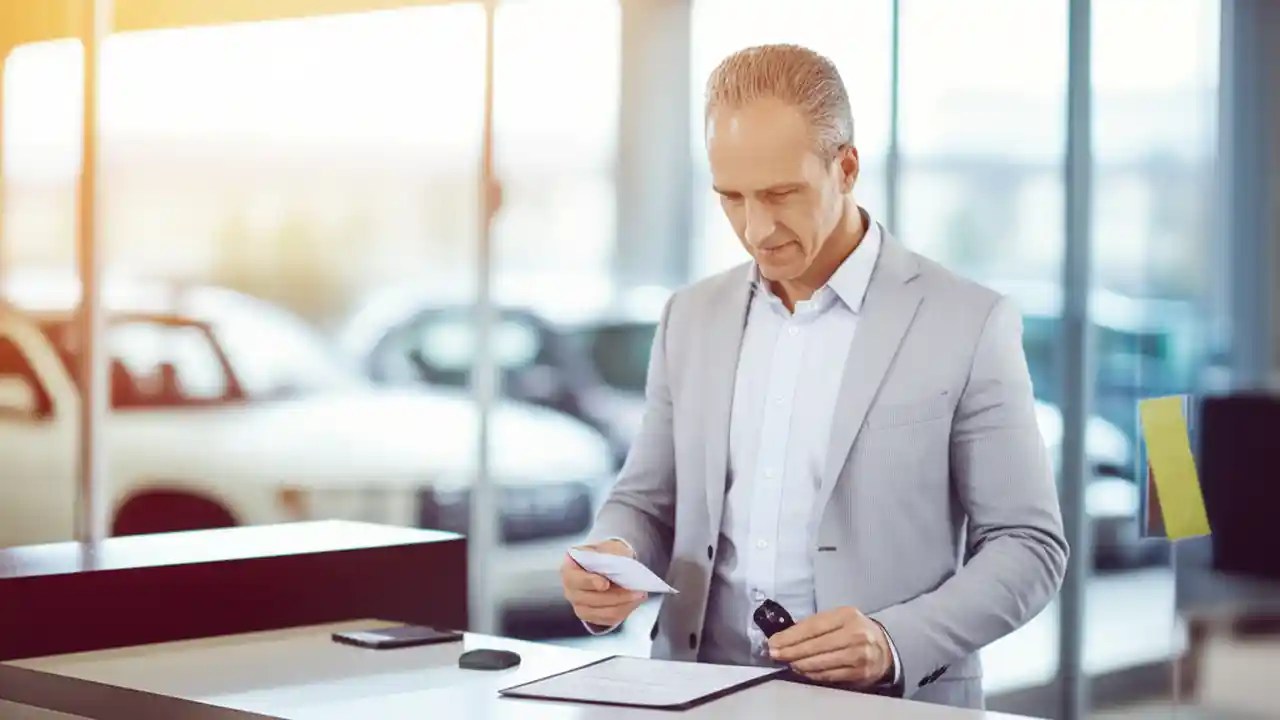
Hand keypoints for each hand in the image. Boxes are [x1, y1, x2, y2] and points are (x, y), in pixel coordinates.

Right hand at [561, 540, 646, 628]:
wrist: (607, 565)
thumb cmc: (604, 555)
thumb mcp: (606, 547)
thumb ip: (609, 554)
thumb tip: (617, 566)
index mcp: (569, 571)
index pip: (575, 580)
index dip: (590, 582)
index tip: (605, 584)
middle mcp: (570, 591)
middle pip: (592, 599)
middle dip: (617, 595)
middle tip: (637, 590)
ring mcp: (580, 606)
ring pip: (603, 612)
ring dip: (624, 605)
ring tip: (640, 595)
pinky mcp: (592, 617)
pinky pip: (609, 619)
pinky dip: (624, 611)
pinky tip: (634, 601)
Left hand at [767, 606, 892, 686]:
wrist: (883, 648)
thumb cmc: (855, 631)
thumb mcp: (838, 619)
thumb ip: (814, 625)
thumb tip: (784, 637)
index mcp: (847, 615)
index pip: (812, 626)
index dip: (790, 636)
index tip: (773, 641)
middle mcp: (855, 634)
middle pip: (815, 645)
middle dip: (790, 651)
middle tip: (775, 654)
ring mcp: (859, 655)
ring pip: (820, 662)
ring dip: (799, 664)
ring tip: (787, 662)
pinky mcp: (860, 672)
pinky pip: (829, 675)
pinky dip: (812, 674)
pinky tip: (802, 670)